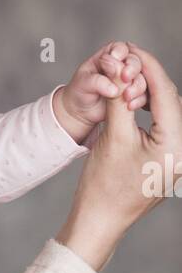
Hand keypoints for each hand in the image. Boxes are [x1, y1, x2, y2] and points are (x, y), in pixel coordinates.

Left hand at [52, 40, 147, 142]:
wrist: (80, 111)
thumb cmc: (79, 92)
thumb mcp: (83, 83)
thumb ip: (98, 82)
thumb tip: (114, 89)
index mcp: (108, 56)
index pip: (120, 48)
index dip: (121, 53)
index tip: (117, 59)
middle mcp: (121, 66)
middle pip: (135, 61)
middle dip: (133, 69)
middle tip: (125, 78)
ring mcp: (128, 80)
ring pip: (142, 78)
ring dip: (137, 86)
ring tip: (126, 97)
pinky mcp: (132, 95)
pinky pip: (143, 95)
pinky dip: (139, 100)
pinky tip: (130, 105)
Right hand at [55, 43, 181, 270]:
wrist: (100, 222)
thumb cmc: (104, 186)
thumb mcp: (113, 137)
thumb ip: (120, 100)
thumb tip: (121, 70)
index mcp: (176, 145)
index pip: (165, 94)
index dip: (148, 68)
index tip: (133, 51)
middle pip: (170, 101)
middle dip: (148, 79)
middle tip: (128, 61)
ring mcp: (179, 157)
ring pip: (168, 112)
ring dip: (148, 94)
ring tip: (126, 81)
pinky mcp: (169, 160)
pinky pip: (164, 126)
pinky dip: (149, 111)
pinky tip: (132, 102)